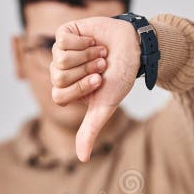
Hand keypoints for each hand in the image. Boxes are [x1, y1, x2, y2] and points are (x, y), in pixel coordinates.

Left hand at [50, 17, 140, 161]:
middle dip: (86, 70)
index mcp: (66, 91)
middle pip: (59, 76)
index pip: (59, 94)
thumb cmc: (119, 77)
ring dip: (88, 56)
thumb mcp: (105, 106)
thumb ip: (90, 130)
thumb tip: (82, 159)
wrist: (134, 47)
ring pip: (61, 57)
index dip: (81, 87)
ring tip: (101, 54)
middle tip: (102, 67)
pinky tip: (94, 41)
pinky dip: (84, 41)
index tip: (99, 82)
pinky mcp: (65, 33)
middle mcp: (60, 72)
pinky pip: (63, 39)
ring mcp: (60, 52)